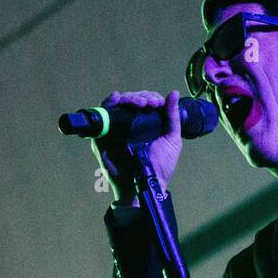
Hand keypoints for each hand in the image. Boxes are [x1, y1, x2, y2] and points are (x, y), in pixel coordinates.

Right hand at [90, 90, 183, 206]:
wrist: (148, 185)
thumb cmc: (161, 166)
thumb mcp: (172, 139)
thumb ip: (173, 117)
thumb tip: (174, 93)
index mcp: (145, 123)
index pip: (144, 102)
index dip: (151, 97)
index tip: (159, 103)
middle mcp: (129, 124)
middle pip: (130, 101)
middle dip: (141, 97)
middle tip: (150, 103)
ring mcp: (116, 130)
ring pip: (117, 105)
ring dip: (128, 99)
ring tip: (139, 103)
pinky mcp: (104, 137)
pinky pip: (102, 116)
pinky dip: (108, 105)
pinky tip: (117, 99)